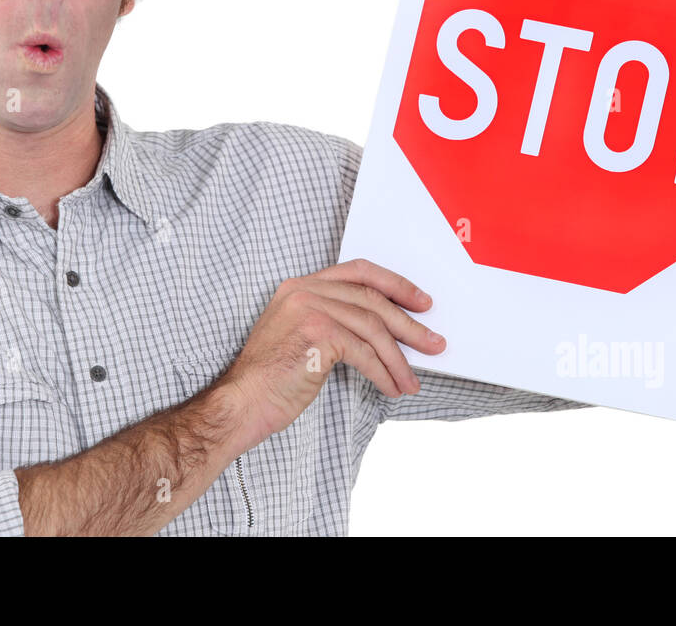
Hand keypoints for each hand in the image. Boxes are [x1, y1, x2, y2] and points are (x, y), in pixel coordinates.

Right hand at [220, 258, 444, 447]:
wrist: (242, 403)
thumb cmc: (272, 379)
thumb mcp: (303, 337)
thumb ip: (335, 321)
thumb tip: (387, 332)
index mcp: (300, 285)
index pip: (358, 271)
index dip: (395, 284)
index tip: (421, 301)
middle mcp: (304, 290)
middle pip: (372, 299)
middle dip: (408, 325)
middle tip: (433, 343)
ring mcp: (309, 309)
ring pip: (372, 328)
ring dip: (398, 358)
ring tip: (411, 380)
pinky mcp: (316, 334)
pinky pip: (363, 352)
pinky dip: (383, 372)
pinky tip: (391, 387)